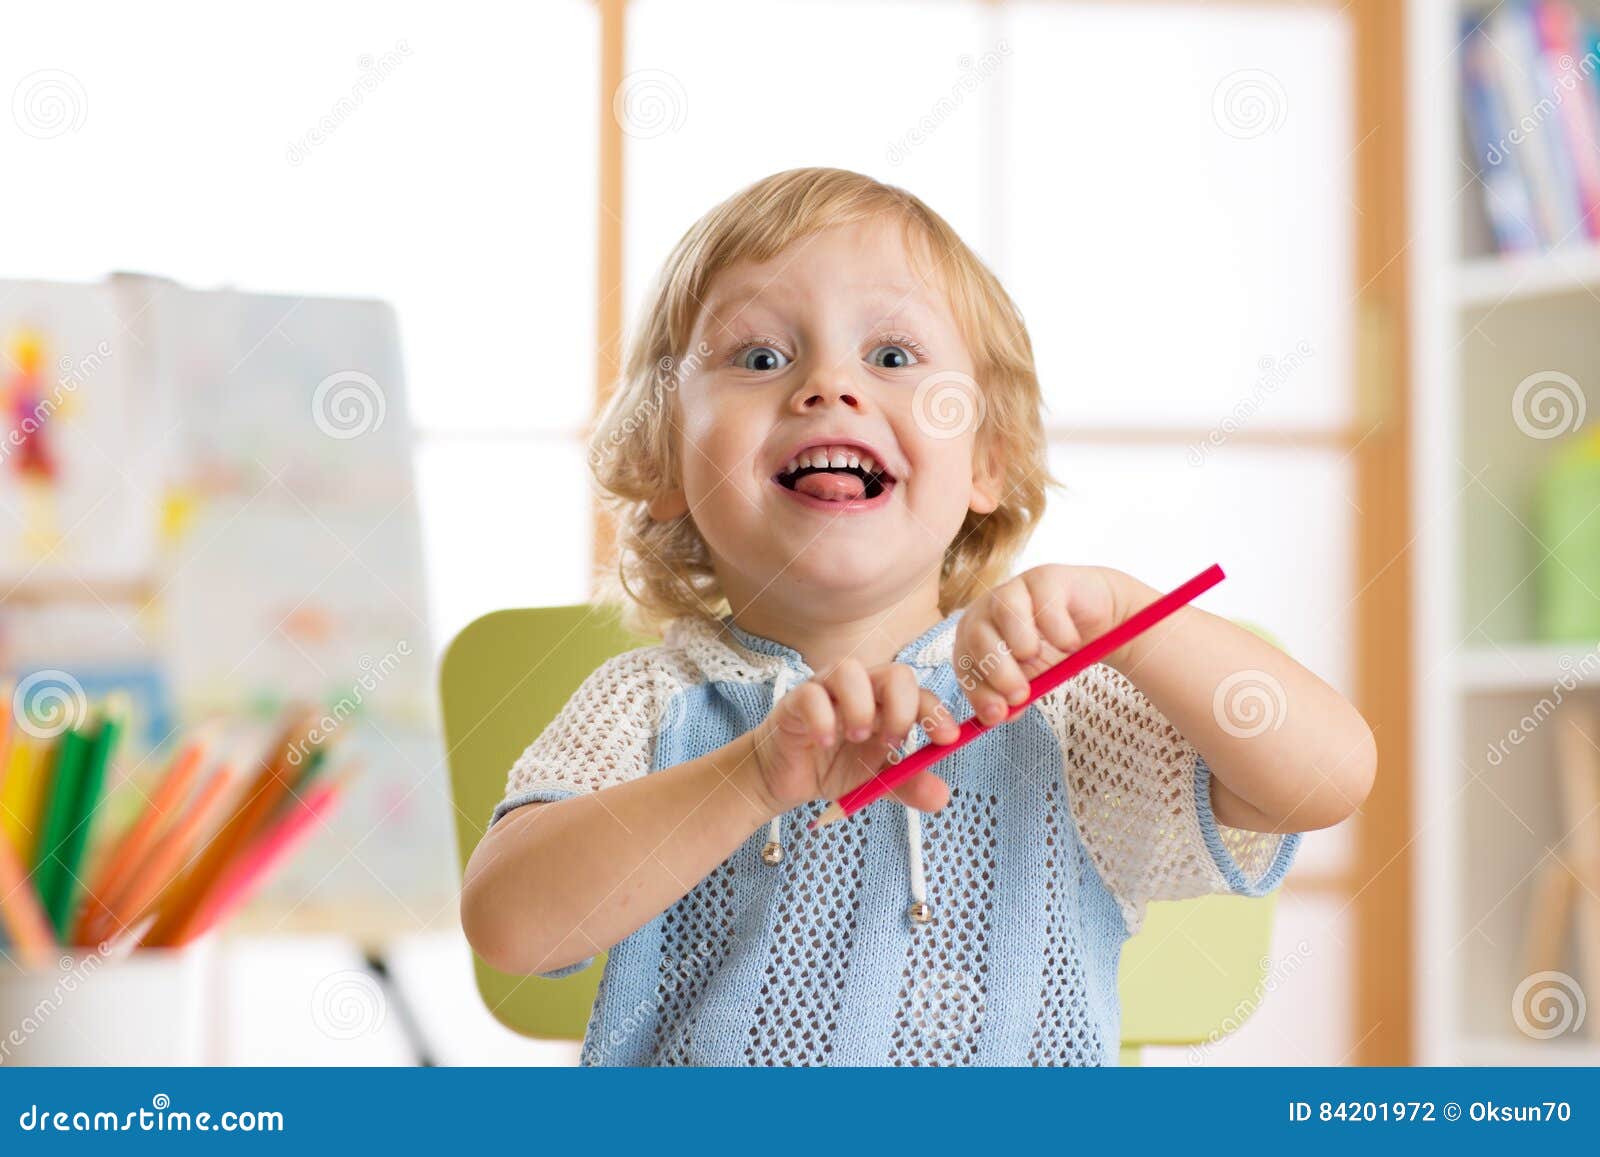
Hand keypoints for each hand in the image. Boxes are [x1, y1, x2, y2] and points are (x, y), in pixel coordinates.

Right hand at [749, 658, 960, 814]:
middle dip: (903, 708)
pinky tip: (825, 743)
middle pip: (895, 673)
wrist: (785, 780)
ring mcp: (826, 690)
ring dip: (861, 707)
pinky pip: (810, 694)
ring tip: (857, 738)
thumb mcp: (876, 782)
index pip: (920, 694)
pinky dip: (822, 719)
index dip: (937, 713)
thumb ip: (907, 785)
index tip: (947, 740)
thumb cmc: (833, 768)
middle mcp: (860, 690)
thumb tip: (942, 796)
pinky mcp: (795, 701)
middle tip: (892, 743)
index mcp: (885, 704)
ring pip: (850, 670)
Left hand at [953, 565, 1131, 724]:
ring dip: (1019, 641)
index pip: (964, 664)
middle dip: (996, 670)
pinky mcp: (1045, 577)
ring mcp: (1015, 589)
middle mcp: (988, 611)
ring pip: (1004, 610)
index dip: (977, 691)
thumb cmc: (1055, 651)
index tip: (997, 717)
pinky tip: (1070, 644)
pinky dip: (1056, 628)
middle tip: (1021, 695)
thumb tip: (1002, 716)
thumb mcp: (1035, 680)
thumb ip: (1017, 697)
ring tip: (1038, 658)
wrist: (1097, 619)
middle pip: (976, 636)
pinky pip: (1043, 601)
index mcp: (975, 638)